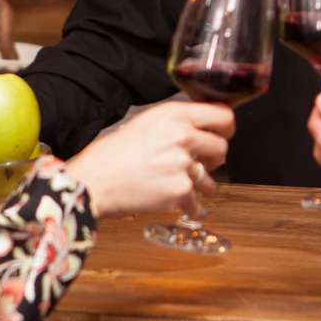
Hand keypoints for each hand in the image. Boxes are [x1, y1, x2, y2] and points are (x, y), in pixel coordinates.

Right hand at [65, 101, 231, 217]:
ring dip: (200, 184)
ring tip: (176, 182)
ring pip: (212, 178)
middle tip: (196, 162)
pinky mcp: (181, 191)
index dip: (226, 127)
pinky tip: (169, 198)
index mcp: (174, 115)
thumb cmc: (111, 154)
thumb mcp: (144, 122)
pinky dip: (187, 205)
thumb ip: (176, 122)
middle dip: (213, 157)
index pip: (223, 116)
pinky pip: (198, 202)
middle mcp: (183, 136)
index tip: (224, 133)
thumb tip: (202, 127)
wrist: (94, 182)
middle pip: (222, 147)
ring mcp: (184, 165)